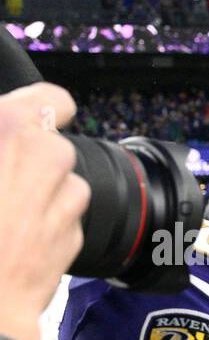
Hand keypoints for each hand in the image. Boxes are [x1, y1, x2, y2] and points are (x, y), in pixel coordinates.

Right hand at [0, 82, 89, 339]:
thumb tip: (7, 128)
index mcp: (7, 127)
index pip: (52, 100)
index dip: (45, 110)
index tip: (33, 121)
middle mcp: (43, 158)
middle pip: (57, 148)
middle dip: (37, 161)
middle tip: (3, 179)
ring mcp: (62, 201)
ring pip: (69, 185)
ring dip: (46, 195)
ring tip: (5, 213)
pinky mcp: (71, 239)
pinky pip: (67, 222)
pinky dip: (49, 227)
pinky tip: (15, 239)